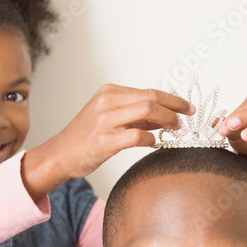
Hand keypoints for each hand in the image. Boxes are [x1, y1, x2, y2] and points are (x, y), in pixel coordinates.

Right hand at [22, 84, 194, 199]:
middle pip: (151, 97)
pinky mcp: (104, 141)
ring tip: (175, 129)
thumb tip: (164, 119)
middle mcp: (106, 102)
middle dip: (174, 106)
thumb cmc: (85, 139)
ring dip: (166, 120)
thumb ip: (135, 117)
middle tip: (187, 117)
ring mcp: (104, 121)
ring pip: (147, 111)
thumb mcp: (109, 119)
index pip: (148, 91)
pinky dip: (151, 139)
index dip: (171, 99)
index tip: (186, 107)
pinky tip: (153, 143)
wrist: (60, 155)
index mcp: (108, 93)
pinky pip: (137, 136)